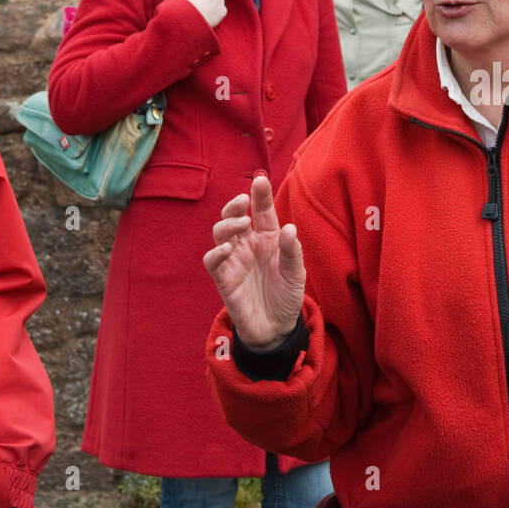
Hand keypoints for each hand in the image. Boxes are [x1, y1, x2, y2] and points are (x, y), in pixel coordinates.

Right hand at [203, 175, 306, 349]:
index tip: (259, 180)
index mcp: (267, 238)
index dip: (260, 195)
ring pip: (220, 233)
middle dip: (235, 205)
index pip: (262, 211)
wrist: (276, 327)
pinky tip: (226, 248)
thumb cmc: (286, 295)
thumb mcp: (296, 273)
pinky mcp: (223, 278)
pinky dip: (216, 252)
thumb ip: (292, 251)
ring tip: (240, 223)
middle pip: (235, 217)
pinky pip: (212, 261)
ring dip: (227, 224)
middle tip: (243, 201)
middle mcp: (248, 244)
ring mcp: (234, 260)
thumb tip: (289, 228)